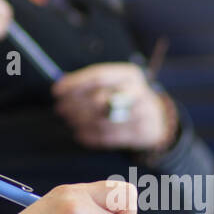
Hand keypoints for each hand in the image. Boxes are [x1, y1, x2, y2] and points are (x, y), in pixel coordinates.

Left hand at [51, 62, 175, 153]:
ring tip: (69, 121)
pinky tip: (79, 134)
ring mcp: (143, 115)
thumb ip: (89, 83)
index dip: (74, 84)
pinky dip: (91, 136)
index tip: (56, 91)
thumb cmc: (125, 95)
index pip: (98, 77)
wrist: (157, 117)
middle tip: (60, 109)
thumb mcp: (113, 82)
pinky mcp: (142, 134)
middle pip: (99, 100)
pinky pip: (110, 138)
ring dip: (80, 122)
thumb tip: (60, 87)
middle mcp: (138, 93)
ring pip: (103, 121)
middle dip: (75, 106)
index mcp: (129, 75)